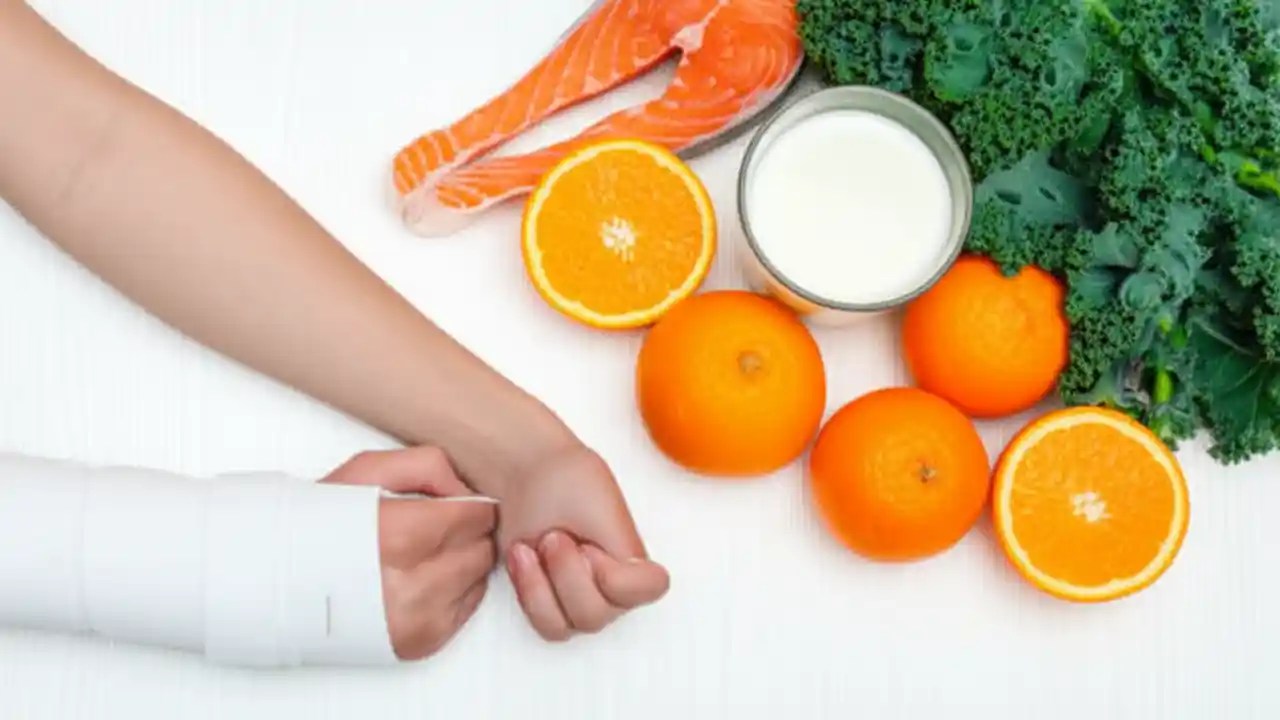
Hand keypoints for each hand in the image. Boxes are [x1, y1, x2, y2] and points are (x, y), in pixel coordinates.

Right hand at [323, 446, 497, 660]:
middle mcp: (411, 586)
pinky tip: (419, 579)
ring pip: (479, 578)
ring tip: (422, 554)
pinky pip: (467, 608)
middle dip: (466, 533)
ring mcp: (417, 620)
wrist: (276, 580)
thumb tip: (468, 489)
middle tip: (434, 528)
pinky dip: (453, 590)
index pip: (476, 516)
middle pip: (481, 548)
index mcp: (397, 537)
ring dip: (462, 562)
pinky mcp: (419, 643)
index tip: (451, 504)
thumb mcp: (366, 471)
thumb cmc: (318, 522)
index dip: (469, 504)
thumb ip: (427, 465)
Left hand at [499, 445, 669, 640]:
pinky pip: (541, 622)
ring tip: (534, 544)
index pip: (650, 590)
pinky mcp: (549, 607)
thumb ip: (622, 544)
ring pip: (564, 626)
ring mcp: (580, 603)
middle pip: (595, 615)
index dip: (616, 577)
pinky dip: (526, 588)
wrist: (529, 478)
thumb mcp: (599, 503)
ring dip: (540, 582)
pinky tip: (521, 555)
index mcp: (636, 561)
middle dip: (566, 571)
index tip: (592, 547)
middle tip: (555, 536)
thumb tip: (634, 578)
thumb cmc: (566, 482)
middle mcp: (614, 590)